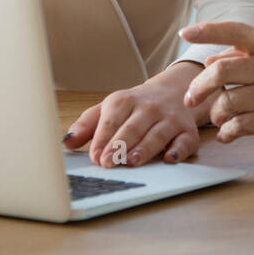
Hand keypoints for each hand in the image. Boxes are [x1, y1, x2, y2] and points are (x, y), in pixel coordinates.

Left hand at [62, 63, 202, 166]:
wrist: (171, 92)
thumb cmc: (134, 107)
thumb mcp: (107, 109)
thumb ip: (87, 125)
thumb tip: (66, 142)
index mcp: (123, 101)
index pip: (111, 121)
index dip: (102, 139)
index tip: (95, 156)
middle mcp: (148, 108)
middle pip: (132, 128)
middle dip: (120, 145)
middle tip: (108, 162)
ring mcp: (169, 119)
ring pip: (156, 134)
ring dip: (144, 148)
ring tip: (132, 161)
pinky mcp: (187, 131)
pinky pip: (184, 141)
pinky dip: (178, 150)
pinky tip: (169, 159)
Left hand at [181, 21, 253, 154]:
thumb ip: (241, 57)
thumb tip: (210, 61)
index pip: (235, 31)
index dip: (208, 30)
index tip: (184, 32)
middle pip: (221, 71)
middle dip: (199, 88)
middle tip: (191, 99)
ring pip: (228, 102)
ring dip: (216, 114)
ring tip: (219, 118)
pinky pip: (240, 125)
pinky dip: (227, 132)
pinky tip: (227, 133)